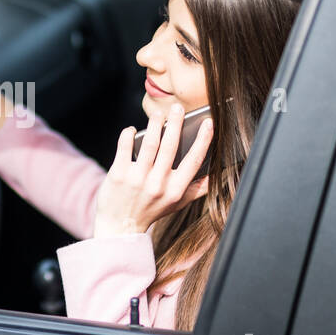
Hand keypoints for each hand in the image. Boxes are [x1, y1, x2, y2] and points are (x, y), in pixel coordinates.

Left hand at [92, 102, 212, 237]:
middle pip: (171, 146)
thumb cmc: (151, 211)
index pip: (194, 161)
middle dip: (176, 123)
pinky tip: (132, 130)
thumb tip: (216, 175)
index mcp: (175, 190)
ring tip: (158, 114)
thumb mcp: (177, 204)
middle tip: (178, 108)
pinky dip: (128, 135)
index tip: (208, 123)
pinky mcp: (118, 174)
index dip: (203, 140)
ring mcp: (137, 178)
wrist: (119, 227)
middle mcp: (158, 184)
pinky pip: (125, 147)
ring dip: (154, 124)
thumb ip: (197, 189)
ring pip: (149, 143)